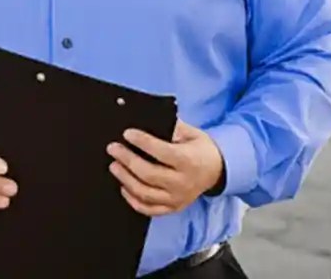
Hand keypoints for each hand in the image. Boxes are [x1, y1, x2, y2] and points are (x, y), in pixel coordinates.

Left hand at [106, 119, 224, 216]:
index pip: (162, 152)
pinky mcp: (173, 208)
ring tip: (114, 166)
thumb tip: (147, 120)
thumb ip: (172, 127)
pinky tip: (124, 187)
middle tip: (113, 148)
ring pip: (145, 193)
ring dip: (125, 179)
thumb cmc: (200, 149)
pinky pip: (149, 209)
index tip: (127, 133)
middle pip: (149, 174)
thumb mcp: (191, 133)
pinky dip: (133, 200)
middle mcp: (183, 183)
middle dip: (127, 160)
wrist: (217, 171)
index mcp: (189, 162)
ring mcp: (177, 199)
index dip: (143, 142)